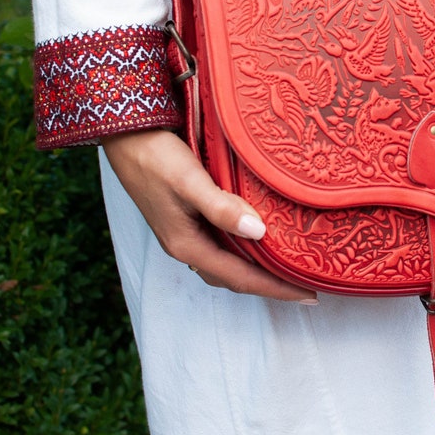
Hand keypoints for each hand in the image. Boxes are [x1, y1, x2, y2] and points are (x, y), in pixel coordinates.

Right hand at [101, 128, 317, 303]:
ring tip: (286, 271)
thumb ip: (222, 208)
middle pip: (234, 277)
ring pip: (227, 263)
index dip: (276, 288)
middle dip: (269, 285)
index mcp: (187, 245)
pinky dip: (243, 252)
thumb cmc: (155, 157)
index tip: (308, 296)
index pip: (241, 277)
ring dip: (256, 271)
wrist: (126, 137)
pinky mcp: (185, 220)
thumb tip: (259, 233)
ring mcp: (184, 234)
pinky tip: (257, 241)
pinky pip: (220, 246)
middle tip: (305, 287)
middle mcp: (185, 246)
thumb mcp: (191, 182)